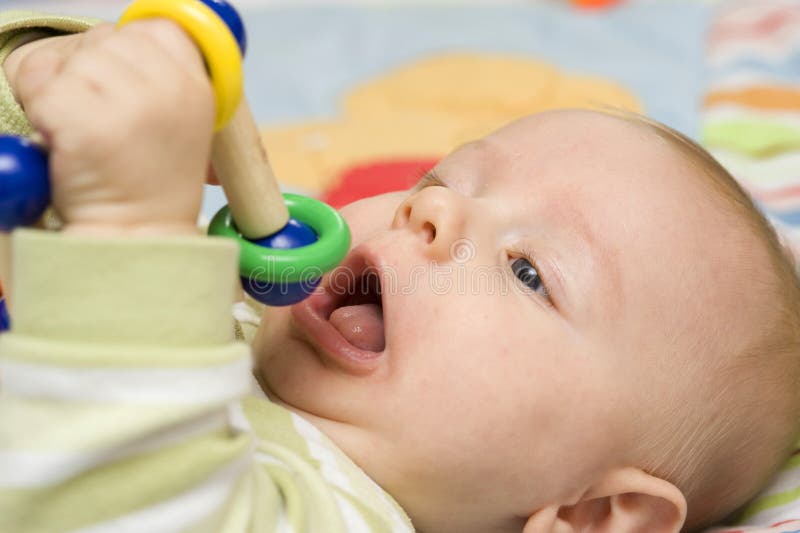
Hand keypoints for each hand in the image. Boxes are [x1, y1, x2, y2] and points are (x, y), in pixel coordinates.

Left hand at [5, 21, 215, 235]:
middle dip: (91, 74)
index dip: (128, 54)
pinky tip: (66, 143)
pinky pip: (36, 82)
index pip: (152, 28)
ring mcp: (125, 101)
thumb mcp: (183, 121)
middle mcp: (166, 86)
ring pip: (68, 59)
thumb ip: (165, 74)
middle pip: (104, 38)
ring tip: (87, 137)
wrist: (137, 238)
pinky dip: (38, 109)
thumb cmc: (152, 183)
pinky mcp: (80, 117)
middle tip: (105, 123)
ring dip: (62, 93)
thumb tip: (128, 35)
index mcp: (194, 84)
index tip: (129, 94)